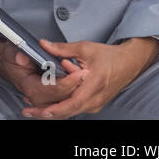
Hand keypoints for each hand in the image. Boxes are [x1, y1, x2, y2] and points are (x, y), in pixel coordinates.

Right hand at [0, 37, 86, 107]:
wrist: (9, 62)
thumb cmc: (12, 57)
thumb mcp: (13, 51)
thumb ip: (18, 55)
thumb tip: (22, 58)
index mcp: (29, 87)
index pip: (53, 89)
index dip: (68, 81)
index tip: (80, 72)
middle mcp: (37, 96)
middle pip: (64, 96)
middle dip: (77, 84)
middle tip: (86, 71)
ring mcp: (45, 99)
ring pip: (67, 98)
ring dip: (77, 88)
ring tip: (84, 74)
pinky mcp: (51, 97)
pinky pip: (66, 97)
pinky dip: (74, 90)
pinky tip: (79, 79)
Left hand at [20, 38, 158, 118]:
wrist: (129, 63)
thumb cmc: (110, 56)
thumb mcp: (85, 48)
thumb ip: (62, 48)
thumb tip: (44, 44)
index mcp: (94, 85)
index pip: (73, 103)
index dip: (57, 109)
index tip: (42, 110)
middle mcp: (95, 99)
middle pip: (69, 111)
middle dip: (47, 113)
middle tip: (28, 111)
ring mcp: (95, 103)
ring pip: (71, 112)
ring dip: (52, 112)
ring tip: (33, 109)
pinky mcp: (94, 103)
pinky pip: (75, 109)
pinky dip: (60, 108)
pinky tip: (46, 105)